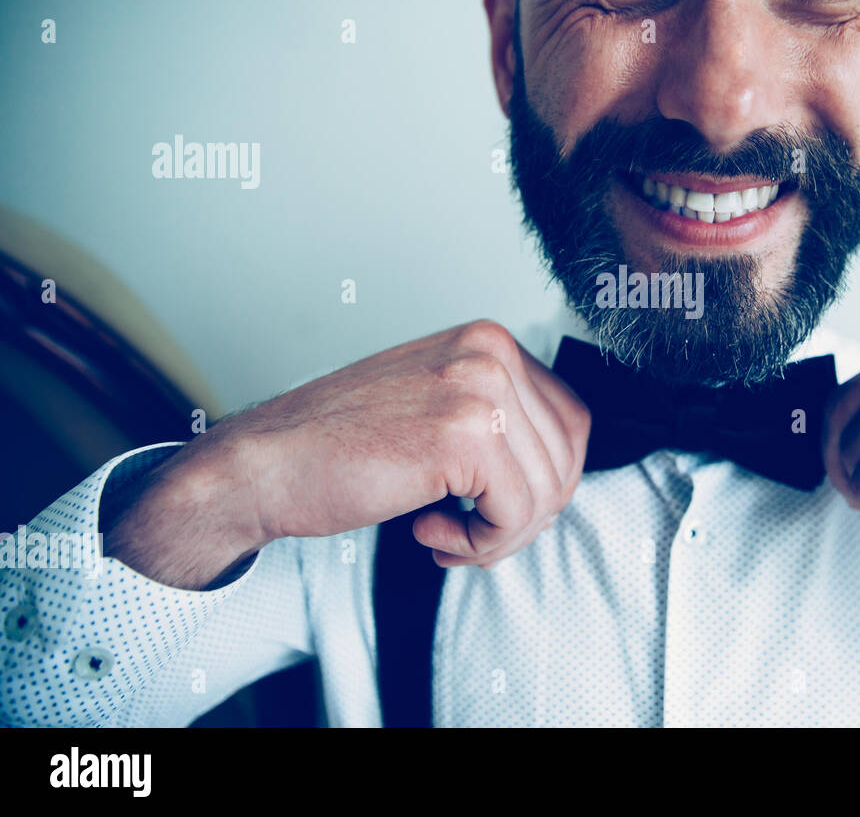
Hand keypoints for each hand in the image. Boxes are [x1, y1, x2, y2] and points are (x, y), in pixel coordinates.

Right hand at [107, 320, 589, 586]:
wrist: (263, 466)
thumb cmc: (338, 445)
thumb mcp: (434, 408)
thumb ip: (497, 421)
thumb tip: (561, 471)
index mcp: (488, 341)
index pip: (570, 421)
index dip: (543, 480)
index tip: (496, 505)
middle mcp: (491, 352)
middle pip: (566, 459)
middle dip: (523, 514)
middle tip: (467, 531)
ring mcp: (481, 389)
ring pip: (547, 492)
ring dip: (499, 534)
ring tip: (443, 532)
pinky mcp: (466, 437)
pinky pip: (515, 515)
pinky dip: (481, 544)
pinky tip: (428, 531)